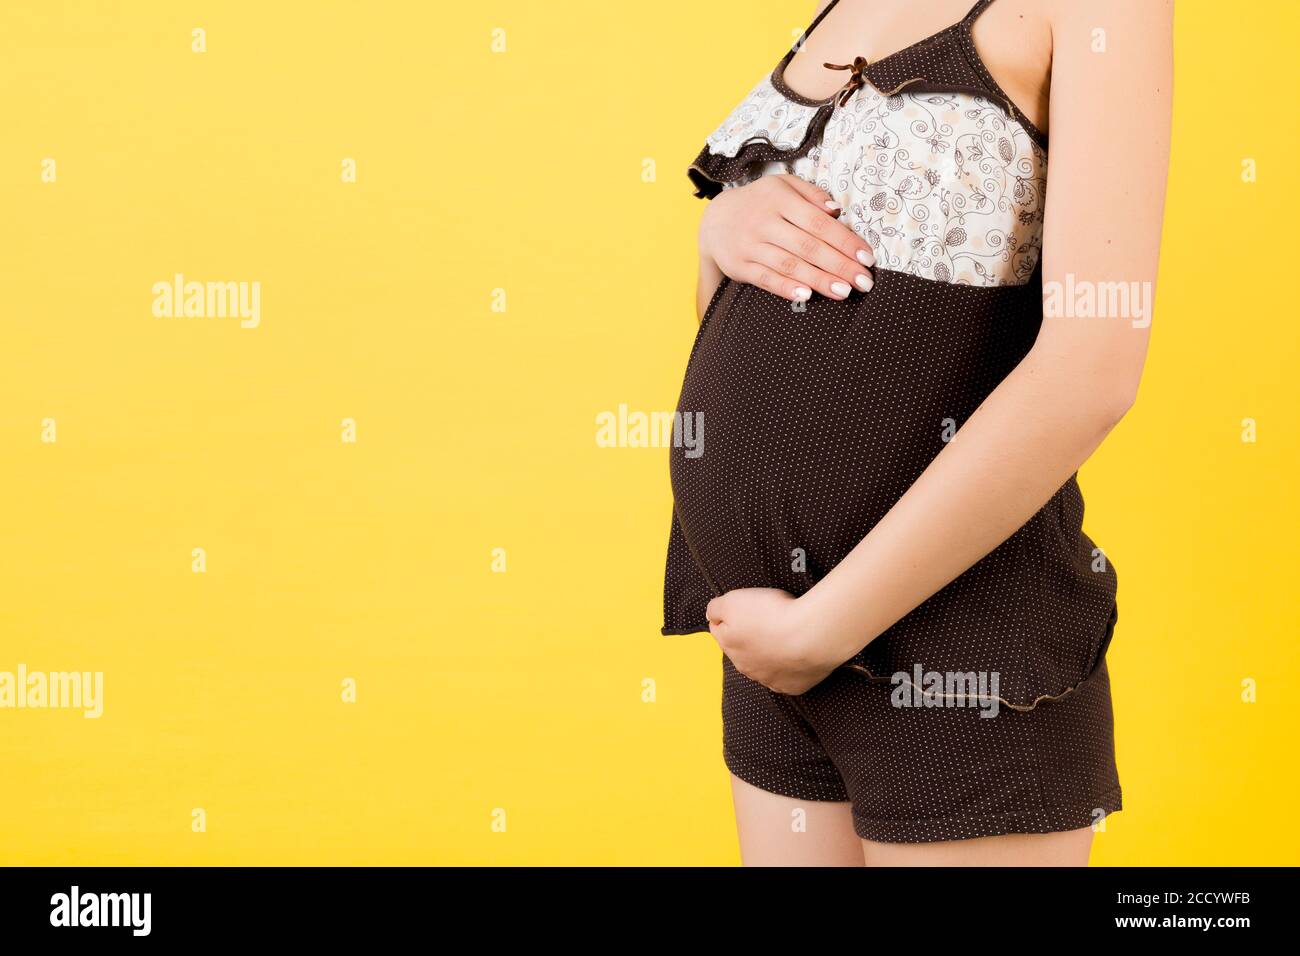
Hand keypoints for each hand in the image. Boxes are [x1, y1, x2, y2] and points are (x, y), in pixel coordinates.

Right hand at [699, 174, 875, 303]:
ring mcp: (750, 245)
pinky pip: (766, 279)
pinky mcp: (739, 266)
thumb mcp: (783, 186)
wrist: (714, 219)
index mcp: (779, 198)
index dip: (845, 241)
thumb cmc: (759, 203)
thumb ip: (811, 194)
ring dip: (819, 280)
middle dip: (839, 266)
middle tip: (864, 282)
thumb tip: (837, 210)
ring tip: (844, 292)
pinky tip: (807, 296)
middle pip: (808, 246)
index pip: (819, 223)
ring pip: (789, 265)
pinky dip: (786, 288)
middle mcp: (764, 221)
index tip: (867, 258)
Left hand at [706, 587, 844, 694]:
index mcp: (730, 646)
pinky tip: (797, 654)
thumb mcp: (732, 600)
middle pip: (742, 649)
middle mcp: (746, 668)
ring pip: (764, 665)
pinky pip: (787, 677)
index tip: (744, 607)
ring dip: (770, 653)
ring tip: (785, 636)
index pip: (719, 630)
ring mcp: (770, 680)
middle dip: (750, 636)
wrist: (811, 635)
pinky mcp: (792, 687)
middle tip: (768, 619)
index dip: (729, 615)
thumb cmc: (773, 615)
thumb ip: (715, 608)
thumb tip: (711, 616)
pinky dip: (790, 667)